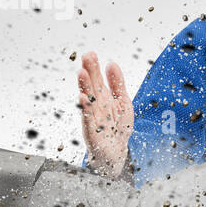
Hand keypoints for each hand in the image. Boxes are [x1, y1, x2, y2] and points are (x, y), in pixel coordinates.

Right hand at [76, 51, 133, 178]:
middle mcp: (96, 105)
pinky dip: (85, 109)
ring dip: (84, 87)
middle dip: (89, 72)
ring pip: (87, 100)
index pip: (97, 79)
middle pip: (91, 86)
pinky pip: (87, 119)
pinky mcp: (92, 131)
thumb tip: (111, 63)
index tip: (90, 54)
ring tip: (82, 73)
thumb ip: (117, 84)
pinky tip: (83, 98)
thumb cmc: (118, 127)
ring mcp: (93, 117)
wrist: (116, 152)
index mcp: (103, 97)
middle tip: (86, 57)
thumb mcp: (123, 102)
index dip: (94, 67)